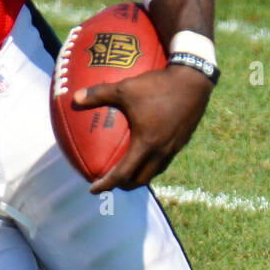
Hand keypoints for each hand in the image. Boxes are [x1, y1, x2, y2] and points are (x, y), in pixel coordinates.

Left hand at [73, 64, 213, 193]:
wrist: (194, 80)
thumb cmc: (158, 85)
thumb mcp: (125, 88)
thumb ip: (99, 94)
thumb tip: (75, 98)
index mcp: (146, 144)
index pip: (123, 174)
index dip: (107, 184)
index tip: (93, 189)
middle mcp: (161, 151)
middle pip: (140, 180)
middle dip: (123, 185)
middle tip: (109, 181)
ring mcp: (173, 148)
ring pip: (154, 172)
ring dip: (138, 177)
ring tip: (126, 172)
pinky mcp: (182, 141)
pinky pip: (164, 161)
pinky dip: (151, 165)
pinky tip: (146, 152)